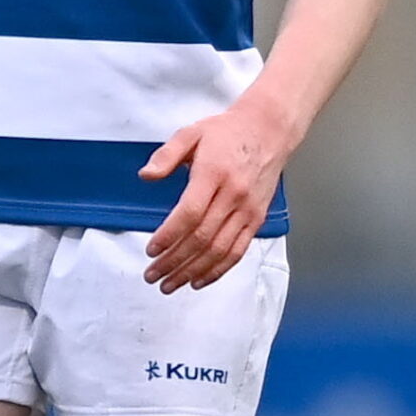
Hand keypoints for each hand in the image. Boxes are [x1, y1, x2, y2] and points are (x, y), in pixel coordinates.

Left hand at [138, 99, 290, 291]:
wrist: (269, 130)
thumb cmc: (227, 132)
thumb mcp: (191, 133)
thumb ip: (166, 155)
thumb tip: (146, 175)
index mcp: (214, 173)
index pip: (190, 213)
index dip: (169, 236)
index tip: (151, 249)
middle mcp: (233, 195)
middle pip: (201, 237)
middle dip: (174, 261)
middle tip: (152, 274)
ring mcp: (247, 210)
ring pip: (219, 250)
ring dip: (192, 271)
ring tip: (170, 284)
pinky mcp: (256, 219)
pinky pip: (237, 251)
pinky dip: (217, 270)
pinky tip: (198, 280)